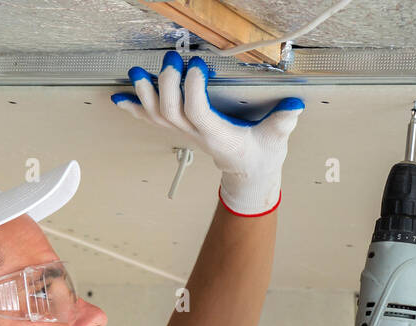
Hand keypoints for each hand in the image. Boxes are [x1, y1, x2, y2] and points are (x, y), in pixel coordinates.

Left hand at [111, 51, 304, 215]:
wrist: (248, 176)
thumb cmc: (260, 157)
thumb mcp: (276, 140)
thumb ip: (284, 123)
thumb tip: (295, 105)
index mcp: (218, 135)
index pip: (197, 112)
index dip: (192, 88)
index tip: (198, 64)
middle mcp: (196, 134)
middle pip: (169, 111)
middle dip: (166, 83)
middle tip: (171, 59)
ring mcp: (185, 133)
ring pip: (156, 116)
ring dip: (144, 94)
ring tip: (138, 73)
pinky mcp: (180, 129)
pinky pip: (151, 120)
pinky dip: (135, 108)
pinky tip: (121, 98)